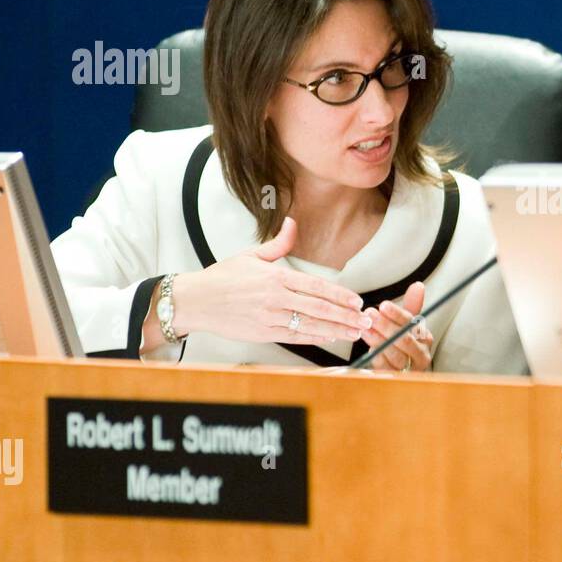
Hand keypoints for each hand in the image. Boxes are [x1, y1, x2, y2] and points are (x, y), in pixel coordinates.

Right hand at [171, 216, 373, 345]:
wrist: (196, 301)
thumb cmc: (222, 278)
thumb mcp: (251, 255)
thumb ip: (279, 243)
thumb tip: (293, 223)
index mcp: (276, 277)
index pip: (316, 286)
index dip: (340, 295)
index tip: (357, 300)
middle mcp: (275, 298)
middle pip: (318, 308)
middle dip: (345, 315)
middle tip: (365, 319)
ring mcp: (270, 318)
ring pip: (310, 325)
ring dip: (336, 329)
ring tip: (355, 331)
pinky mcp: (264, 333)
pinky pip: (295, 337)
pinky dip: (315, 338)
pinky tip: (330, 338)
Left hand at [362, 280, 433, 372]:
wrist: (404, 371)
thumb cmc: (404, 345)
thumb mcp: (408, 325)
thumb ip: (412, 305)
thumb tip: (418, 285)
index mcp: (425, 338)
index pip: (412, 323)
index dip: (397, 314)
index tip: (383, 306)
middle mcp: (421, 354)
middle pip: (404, 340)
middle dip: (385, 326)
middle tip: (370, 315)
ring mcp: (410, 369)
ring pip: (395, 354)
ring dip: (378, 340)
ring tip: (366, 329)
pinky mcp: (397, 379)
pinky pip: (386, 368)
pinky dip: (377, 356)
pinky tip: (368, 347)